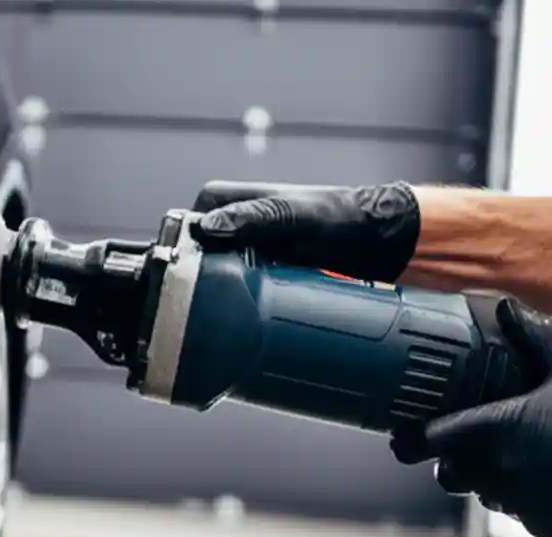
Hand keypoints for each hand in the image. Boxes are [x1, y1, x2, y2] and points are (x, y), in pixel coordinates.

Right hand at [190, 180, 420, 282]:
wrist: (381, 243)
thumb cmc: (343, 217)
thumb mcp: (295, 215)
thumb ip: (253, 217)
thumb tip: (209, 226)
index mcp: (235, 200)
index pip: (188, 221)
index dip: (183, 243)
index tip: (186, 266)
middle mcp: (238, 224)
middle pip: (199, 251)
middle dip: (200, 271)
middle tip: (212, 290)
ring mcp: (250, 250)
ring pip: (215, 272)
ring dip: (221, 287)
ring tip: (235, 299)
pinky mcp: (263, 272)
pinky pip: (239, 287)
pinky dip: (241, 298)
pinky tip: (249, 308)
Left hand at [391, 298, 551, 536]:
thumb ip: (534, 341)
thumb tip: (505, 307)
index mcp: (493, 431)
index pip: (424, 440)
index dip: (410, 438)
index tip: (406, 435)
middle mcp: (496, 472)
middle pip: (448, 474)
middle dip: (456, 461)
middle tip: (476, 443)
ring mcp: (518, 504)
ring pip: (484, 495)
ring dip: (493, 479)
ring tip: (526, 455)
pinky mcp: (541, 527)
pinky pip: (518, 513)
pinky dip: (526, 498)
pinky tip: (550, 477)